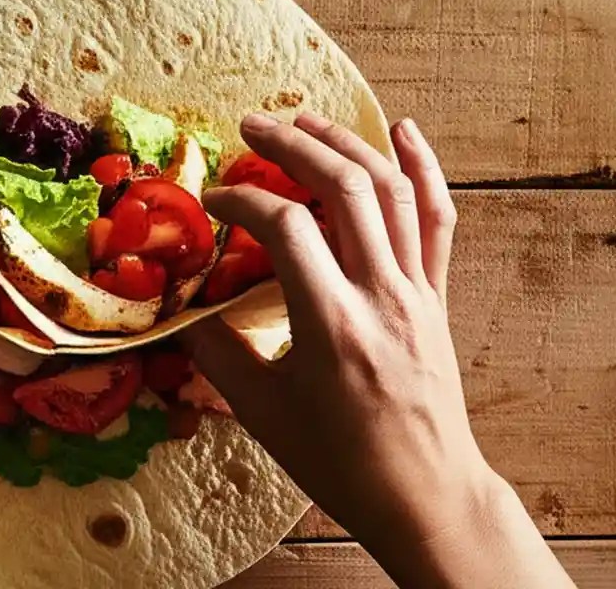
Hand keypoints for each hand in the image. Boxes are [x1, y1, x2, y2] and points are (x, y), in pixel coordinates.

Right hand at [186, 113, 572, 587]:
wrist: (425, 495)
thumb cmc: (339, 462)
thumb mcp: (262, 413)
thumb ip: (217, 353)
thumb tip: (179, 310)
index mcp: (332, 324)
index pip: (286, 227)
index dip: (242, 203)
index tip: (212, 205)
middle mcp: (381, 295)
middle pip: (344, 188)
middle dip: (293, 145)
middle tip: (251, 127)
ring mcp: (416, 291)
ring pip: (391, 191)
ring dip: (347, 144)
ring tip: (305, 119)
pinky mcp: (436, 296)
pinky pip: (436, 219)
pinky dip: (423, 167)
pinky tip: (402, 131)